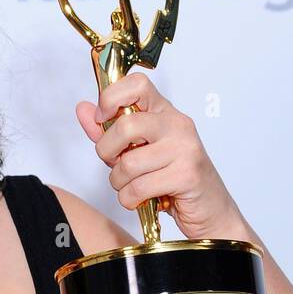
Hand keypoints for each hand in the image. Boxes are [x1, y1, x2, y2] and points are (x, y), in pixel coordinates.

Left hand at [75, 74, 244, 240]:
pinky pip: (138, 188)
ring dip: (119, 184)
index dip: (111, 98)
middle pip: (125, 127)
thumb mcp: (136, 151)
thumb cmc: (171, 179)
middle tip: (114, 164)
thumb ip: (109, 131)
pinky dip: (130, 200)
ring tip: (132, 186)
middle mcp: (177, 125)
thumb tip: (83, 108)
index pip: (137, 84)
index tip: (103, 119)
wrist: (209, 210)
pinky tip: (141, 199)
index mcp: (164, 112)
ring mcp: (184, 149)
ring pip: (128, 164)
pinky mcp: (186, 175)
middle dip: (107, 152)